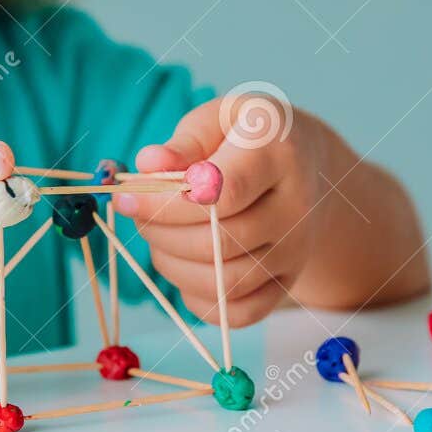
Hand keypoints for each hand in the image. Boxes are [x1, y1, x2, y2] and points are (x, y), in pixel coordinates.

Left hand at [113, 96, 325, 326]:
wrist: (306, 168)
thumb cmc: (248, 138)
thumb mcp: (221, 117)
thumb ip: (186, 140)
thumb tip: (148, 165)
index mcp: (278, 154)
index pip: (223, 193)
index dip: (166, 203)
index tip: (125, 197)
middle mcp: (296, 208)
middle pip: (219, 243)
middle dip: (160, 232)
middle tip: (136, 213)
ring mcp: (295, 251)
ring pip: (225, 283)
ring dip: (172, 266)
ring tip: (158, 236)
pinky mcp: (286, 283)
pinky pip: (238, 314)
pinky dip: (199, 299)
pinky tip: (183, 266)